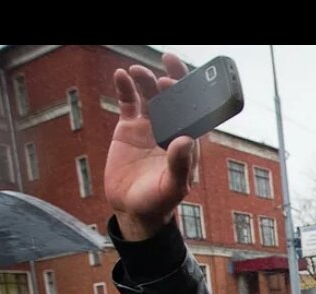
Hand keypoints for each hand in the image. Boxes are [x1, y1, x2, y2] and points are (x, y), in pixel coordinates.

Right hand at [106, 53, 198, 239]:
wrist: (133, 210)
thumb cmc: (159, 202)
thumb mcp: (172, 188)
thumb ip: (179, 165)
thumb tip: (185, 140)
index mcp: (186, 142)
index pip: (193, 112)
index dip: (191, 95)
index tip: (183, 82)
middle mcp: (170, 130)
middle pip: (173, 98)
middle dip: (173, 79)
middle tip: (168, 61)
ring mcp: (150, 127)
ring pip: (150, 96)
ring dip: (146, 81)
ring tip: (137, 71)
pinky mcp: (129, 128)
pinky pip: (128, 102)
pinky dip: (125, 88)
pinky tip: (121, 75)